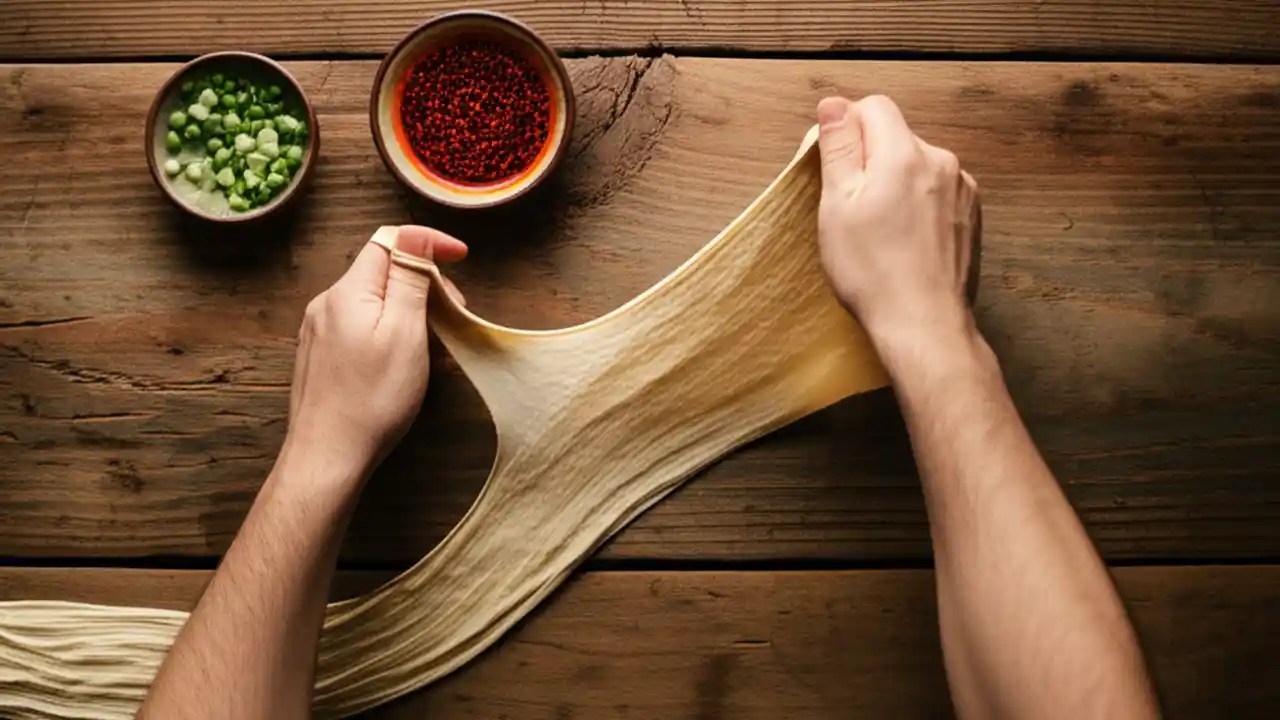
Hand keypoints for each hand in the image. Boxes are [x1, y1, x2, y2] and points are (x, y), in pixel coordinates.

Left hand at [285, 226, 466, 476]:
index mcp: (348, 292)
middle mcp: (327, 304)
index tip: (462, 256)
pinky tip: (406, 360)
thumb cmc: (372, 399)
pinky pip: (361, 326)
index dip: (428, 241)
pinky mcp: (320, 356)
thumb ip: (409, 279)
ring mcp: (319, 331)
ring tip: (435, 343)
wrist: (327, 456)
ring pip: (373, 301)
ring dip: (409, 310)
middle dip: (424, 282)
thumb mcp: (405, 333)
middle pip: (382, 271)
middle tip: (455, 313)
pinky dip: (390, 330)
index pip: (389, 240)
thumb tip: (415, 237)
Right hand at [815, 95, 980, 360]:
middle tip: (852, 208)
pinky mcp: (971, 215)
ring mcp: (962, 189)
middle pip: (897, 137)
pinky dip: (918, 204)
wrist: (924, 324)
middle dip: (871, 160)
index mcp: (904, 154)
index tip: (835, 167)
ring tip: (881, 230)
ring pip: (917, 165)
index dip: (848, 129)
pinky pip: (937, 191)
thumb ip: (839, 147)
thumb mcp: (838, 205)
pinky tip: (905, 240)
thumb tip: (834, 104)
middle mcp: (941, 161)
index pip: (874, 107)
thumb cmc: (872, 270)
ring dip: (896, 183)